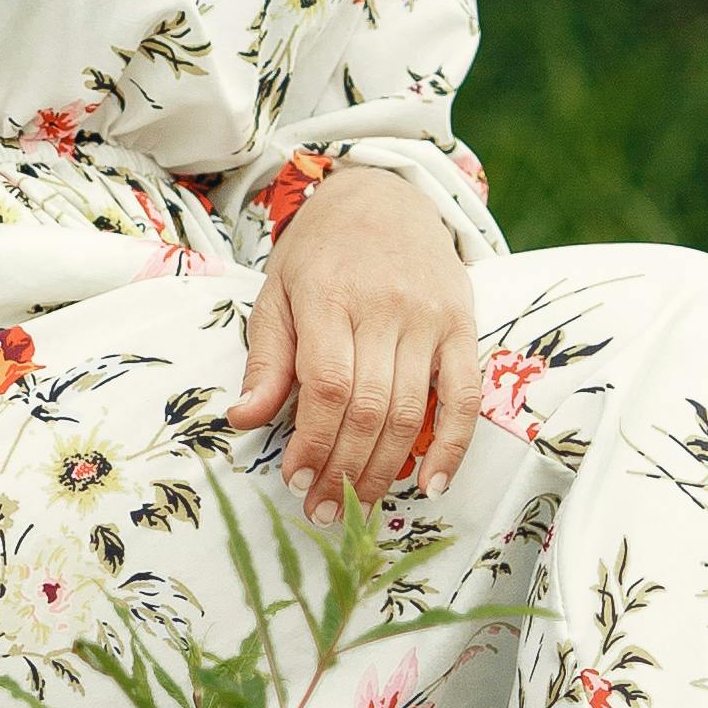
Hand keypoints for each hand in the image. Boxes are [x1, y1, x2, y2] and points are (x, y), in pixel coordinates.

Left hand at [224, 165, 480, 516]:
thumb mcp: (277, 293)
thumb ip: (267, 359)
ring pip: (412, 411)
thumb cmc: (321, 253)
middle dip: (343, 469)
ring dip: (385, 469)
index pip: (326, 386)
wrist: (383, 199)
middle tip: (324, 509)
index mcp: (330, 296)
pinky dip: (452, 447)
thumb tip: (242, 419)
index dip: (313, 442)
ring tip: (359, 504)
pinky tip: (430, 484)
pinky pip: (465, 397)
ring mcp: (431, 319)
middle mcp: (385, 308)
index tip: (296, 480)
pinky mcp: (464, 327)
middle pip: (370, 408)